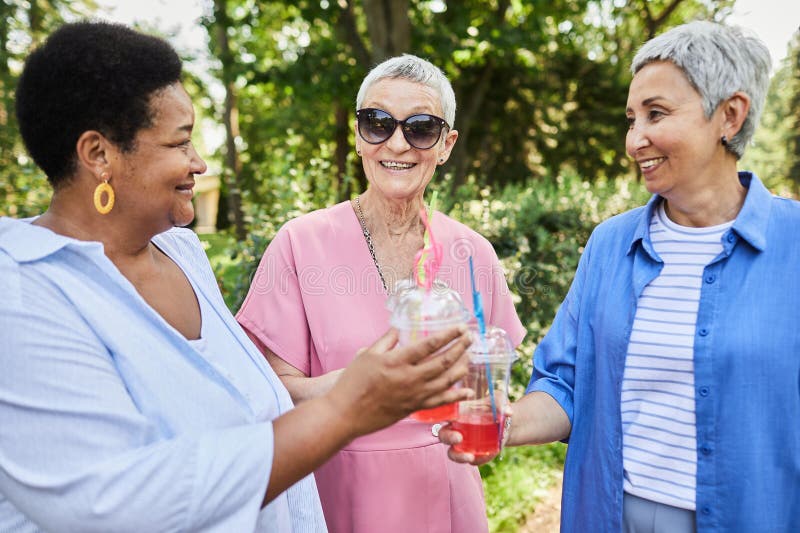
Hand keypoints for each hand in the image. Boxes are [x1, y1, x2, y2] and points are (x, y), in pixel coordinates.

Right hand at [328, 326, 471, 438]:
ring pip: (446, 381)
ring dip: (461, 368)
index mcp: (398, 361)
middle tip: (470, 338)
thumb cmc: (353, 383)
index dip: (448, 335)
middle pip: (443, 362)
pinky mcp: (414, 408)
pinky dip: (456, 396)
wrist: (345, 414)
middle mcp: (410, 378)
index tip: (460, 327)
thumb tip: (399, 326)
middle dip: (460, 348)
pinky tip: (467, 391)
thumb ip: (386, 340)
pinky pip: (440, 402)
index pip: (430, 345)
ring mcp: (414, 395)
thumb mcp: (367, 354)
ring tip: (470, 357)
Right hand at [438, 405, 513, 465]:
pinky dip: (480, 460)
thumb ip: (500, 402)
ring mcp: (464, 445)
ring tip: (469, 457)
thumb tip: (508, 412)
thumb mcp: (498, 400)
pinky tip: (489, 455)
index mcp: (457, 413)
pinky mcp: (474, 454)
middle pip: (443, 435)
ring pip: (453, 453)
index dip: (441, 416)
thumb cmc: (497, 407)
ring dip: (458, 456)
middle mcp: (456, 429)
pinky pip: (473, 460)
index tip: (450, 418)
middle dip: (448, 437)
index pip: (444, 414)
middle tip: (458, 438)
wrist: (508, 424)